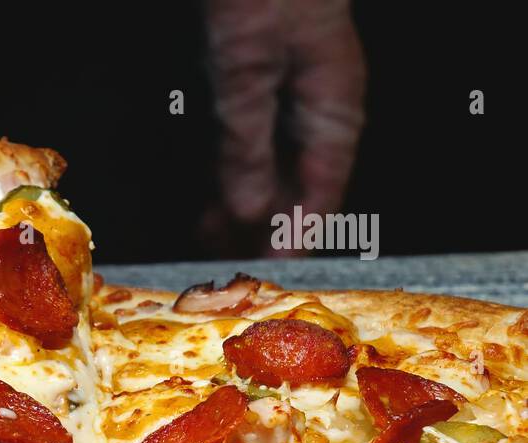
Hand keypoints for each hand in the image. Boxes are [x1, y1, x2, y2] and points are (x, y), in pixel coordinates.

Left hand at [201, 0, 365, 255]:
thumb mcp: (246, 73)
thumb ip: (246, 145)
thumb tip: (249, 210)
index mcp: (332, 106)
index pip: (321, 192)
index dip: (294, 236)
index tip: (267, 271)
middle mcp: (316, 102)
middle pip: (294, 184)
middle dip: (259, 226)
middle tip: (222, 262)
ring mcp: (289, 88)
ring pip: (270, 164)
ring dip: (240, 201)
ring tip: (208, 236)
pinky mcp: (259, 75)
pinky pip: (251, 139)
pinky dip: (231, 169)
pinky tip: (211, 191)